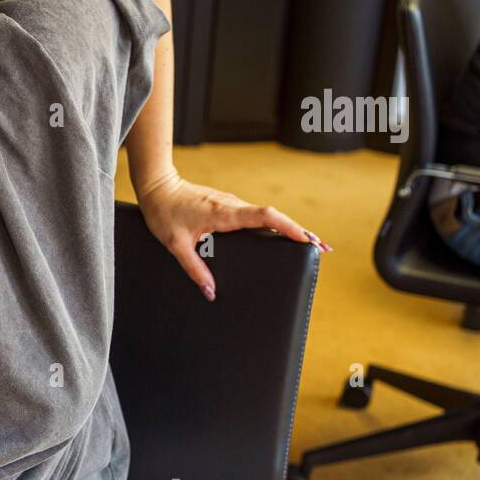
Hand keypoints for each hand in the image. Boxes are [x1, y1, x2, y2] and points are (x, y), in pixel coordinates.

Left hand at [135, 171, 331, 302]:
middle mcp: (232, 205)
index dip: (289, 227)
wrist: (156, 186)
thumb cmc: (163, 213)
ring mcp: (231, 203)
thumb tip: (211, 292)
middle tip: (323, 247)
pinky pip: (254, 215)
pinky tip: (279, 237)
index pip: (264, 217)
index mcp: (224, 213)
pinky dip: (272, 225)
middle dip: (299, 230)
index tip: (307, 239)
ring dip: (288, 227)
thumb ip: (194, 269)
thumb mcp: (175, 245)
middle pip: (273, 217)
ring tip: (309, 244)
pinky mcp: (227, 205)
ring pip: (266, 215)